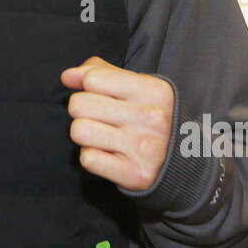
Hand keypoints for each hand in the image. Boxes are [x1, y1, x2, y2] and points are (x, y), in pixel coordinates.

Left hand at [61, 56, 174, 192]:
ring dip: (85, 135)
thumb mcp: (133, 86)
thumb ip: (98, 72)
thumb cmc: (147, 116)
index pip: (92, 79)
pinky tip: (111, 155)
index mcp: (153, 90)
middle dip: (83, 111)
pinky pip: (88, 159)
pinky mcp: (136, 174)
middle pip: (79, 104)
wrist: (180, 160)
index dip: (90, 87)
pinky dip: (93, 157)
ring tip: (105, 137)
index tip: (106, 98)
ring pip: (79, 131)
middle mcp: (152, 118)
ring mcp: (145, 148)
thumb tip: (68, 76)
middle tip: (103, 119)